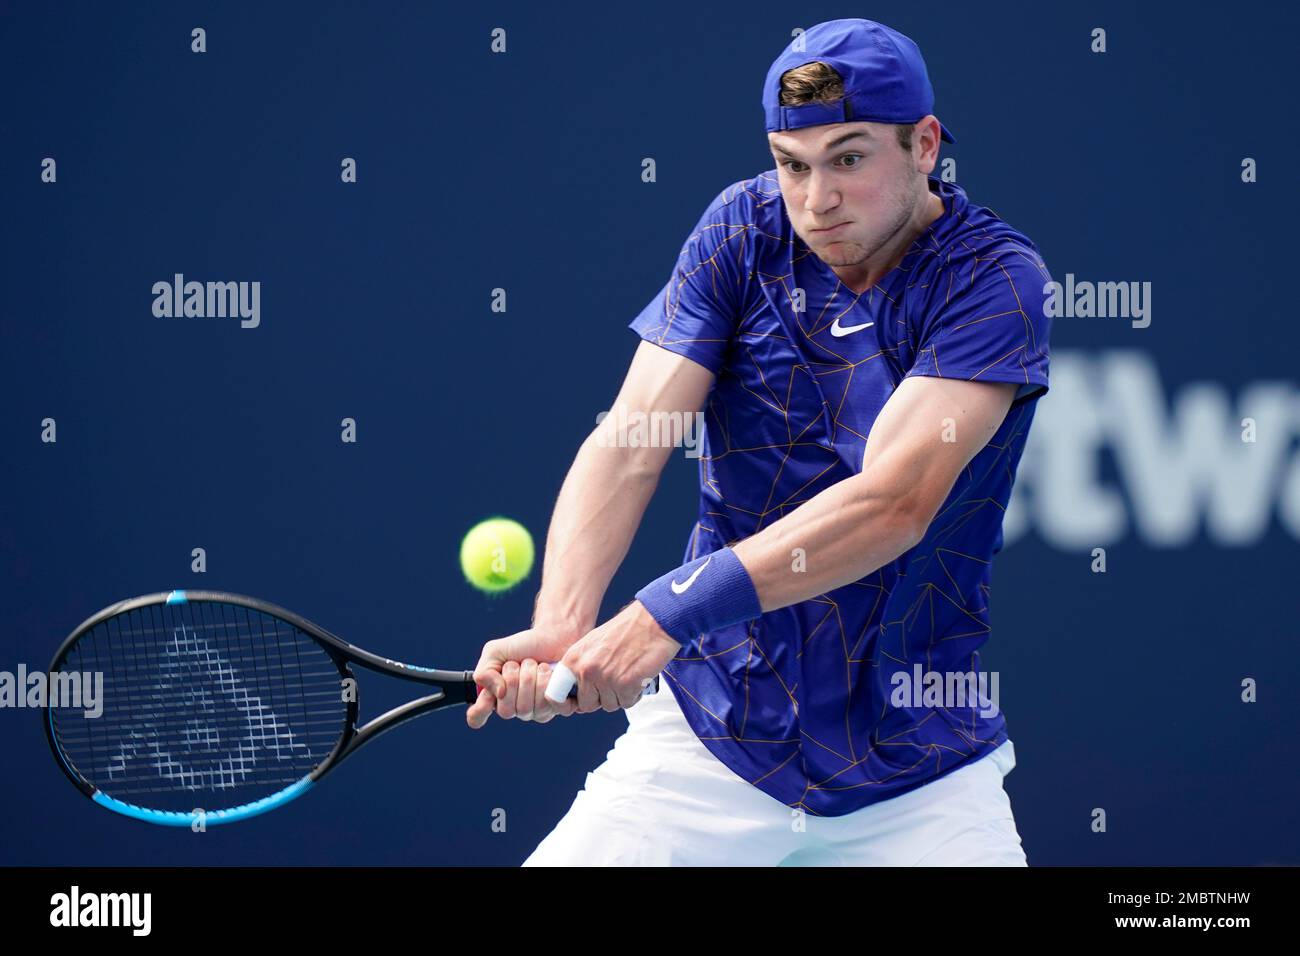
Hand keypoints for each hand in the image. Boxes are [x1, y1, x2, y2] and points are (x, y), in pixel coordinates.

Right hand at [466, 627, 580, 728]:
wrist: (554, 635)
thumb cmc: (524, 646)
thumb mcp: (495, 652)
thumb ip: (485, 672)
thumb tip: (499, 693)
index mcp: (496, 697)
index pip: (478, 717)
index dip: (479, 711)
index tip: (487, 696)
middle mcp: (516, 709)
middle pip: (505, 711)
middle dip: (512, 679)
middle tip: (520, 664)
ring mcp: (538, 712)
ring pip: (527, 708)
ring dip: (531, 677)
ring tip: (537, 665)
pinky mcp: (560, 707)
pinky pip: (550, 706)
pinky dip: (548, 682)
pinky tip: (551, 673)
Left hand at [559, 601, 680, 712]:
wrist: (652, 622)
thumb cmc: (626, 631)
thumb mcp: (593, 644)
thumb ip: (582, 666)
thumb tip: (579, 692)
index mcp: (574, 658)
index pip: (557, 693)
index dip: (570, 701)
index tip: (580, 701)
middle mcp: (586, 670)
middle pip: (587, 704)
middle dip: (601, 698)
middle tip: (613, 684)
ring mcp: (605, 678)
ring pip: (609, 705)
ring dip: (620, 696)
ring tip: (627, 676)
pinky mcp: (626, 685)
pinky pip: (627, 703)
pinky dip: (634, 695)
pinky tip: (637, 678)